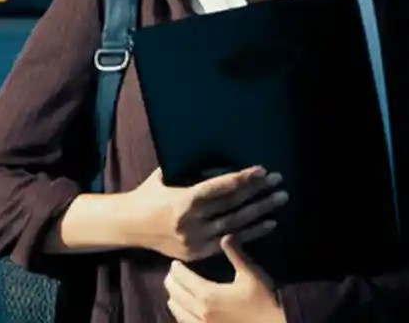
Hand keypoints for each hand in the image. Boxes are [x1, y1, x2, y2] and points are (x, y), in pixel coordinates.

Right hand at [126, 165, 286, 261]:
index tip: (261, 170)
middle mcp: (191, 223)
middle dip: (258, 193)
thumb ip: (189, 170)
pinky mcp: (198, 253)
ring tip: (279, 199)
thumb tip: (215, 155)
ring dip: (260, 212)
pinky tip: (269, 223)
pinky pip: (230, 242)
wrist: (128, 226)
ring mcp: (196, 240)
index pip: (220, 188)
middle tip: (279, 182)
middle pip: (232, 206)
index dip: (242, 179)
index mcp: (183, 200)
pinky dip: (251, 233)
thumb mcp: (165, 176)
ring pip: (236, 225)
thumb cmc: (148, 194)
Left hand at [164, 235, 285, 322]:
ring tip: (174, 290)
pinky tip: (183, 310)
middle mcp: (200, 312)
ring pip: (177, 310)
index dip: (176, 269)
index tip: (175, 263)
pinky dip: (180, 313)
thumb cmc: (264, 300)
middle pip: (176, 294)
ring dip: (173, 298)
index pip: (183, 279)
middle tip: (172, 273)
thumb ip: (236, 254)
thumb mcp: (251, 274)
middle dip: (171, 282)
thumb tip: (225, 235)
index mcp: (208, 295)